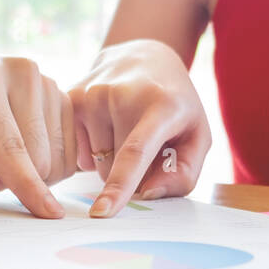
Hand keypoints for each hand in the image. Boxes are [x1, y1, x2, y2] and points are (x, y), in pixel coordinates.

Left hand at [0, 54, 77, 217]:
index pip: (8, 144)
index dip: (26, 183)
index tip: (47, 212)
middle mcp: (21, 72)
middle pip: (39, 157)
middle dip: (13, 178)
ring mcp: (47, 81)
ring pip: (57, 158)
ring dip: (31, 172)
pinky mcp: (63, 96)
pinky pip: (68, 153)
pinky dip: (46, 164)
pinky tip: (22, 149)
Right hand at [68, 39, 210, 217]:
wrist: (144, 56)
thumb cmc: (174, 105)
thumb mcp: (197, 136)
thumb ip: (184, 174)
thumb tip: (147, 194)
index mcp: (161, 104)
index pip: (135, 152)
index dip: (119, 186)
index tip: (103, 212)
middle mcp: (121, 94)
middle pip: (113, 168)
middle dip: (129, 172)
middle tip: (144, 142)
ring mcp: (92, 94)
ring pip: (94, 163)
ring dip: (110, 160)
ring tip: (124, 129)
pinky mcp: (70, 98)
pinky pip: (78, 152)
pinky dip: (92, 151)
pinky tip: (105, 127)